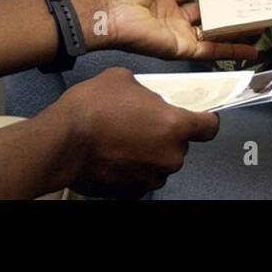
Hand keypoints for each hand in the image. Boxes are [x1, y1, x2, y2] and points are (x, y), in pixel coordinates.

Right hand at [52, 67, 218, 197]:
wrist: (62, 141)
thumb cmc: (91, 109)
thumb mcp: (123, 79)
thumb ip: (146, 92)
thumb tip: (146, 98)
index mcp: (174, 126)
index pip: (209, 127)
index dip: (205, 120)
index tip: (200, 117)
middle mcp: (169, 156)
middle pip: (179, 144)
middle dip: (165, 133)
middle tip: (141, 120)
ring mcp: (151, 177)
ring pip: (160, 161)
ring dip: (148, 151)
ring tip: (122, 137)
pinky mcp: (133, 192)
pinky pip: (141, 177)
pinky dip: (133, 167)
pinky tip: (114, 154)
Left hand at [71, 0, 257, 62]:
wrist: (107, 12)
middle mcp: (172, 15)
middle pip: (207, 12)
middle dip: (228, 7)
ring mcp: (178, 33)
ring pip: (214, 32)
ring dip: (236, 29)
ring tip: (261, 24)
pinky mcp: (182, 48)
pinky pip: (211, 50)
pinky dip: (232, 51)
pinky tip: (251, 50)